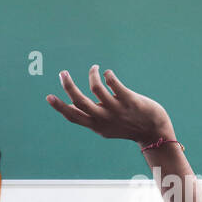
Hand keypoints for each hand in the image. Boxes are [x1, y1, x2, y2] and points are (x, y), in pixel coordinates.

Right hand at [46, 65, 173, 143]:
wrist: (153, 132)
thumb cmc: (127, 126)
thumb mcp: (106, 126)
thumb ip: (91, 116)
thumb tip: (74, 106)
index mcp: (95, 125)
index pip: (72, 116)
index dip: (59, 106)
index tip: (48, 96)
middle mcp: (103, 118)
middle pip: (80, 101)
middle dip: (68, 86)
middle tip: (62, 73)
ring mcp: (116, 109)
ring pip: (96, 89)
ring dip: (92, 75)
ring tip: (94, 68)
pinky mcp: (129, 100)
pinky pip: (114, 84)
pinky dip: (108, 76)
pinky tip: (107, 73)